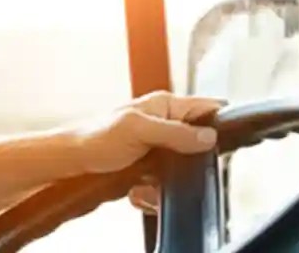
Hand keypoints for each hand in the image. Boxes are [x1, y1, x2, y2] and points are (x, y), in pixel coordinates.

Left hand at [71, 90, 223, 212]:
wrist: (71, 161)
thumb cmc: (96, 136)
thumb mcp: (138, 129)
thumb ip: (174, 132)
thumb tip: (208, 137)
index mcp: (165, 106)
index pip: (207, 107)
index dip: (221, 122)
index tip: (227, 143)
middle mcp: (165, 124)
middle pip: (200, 144)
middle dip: (193, 163)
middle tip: (176, 169)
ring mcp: (159, 147)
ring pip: (184, 170)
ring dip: (169, 181)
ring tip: (147, 181)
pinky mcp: (150, 168)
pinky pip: (166, 184)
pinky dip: (153, 192)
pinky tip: (138, 190)